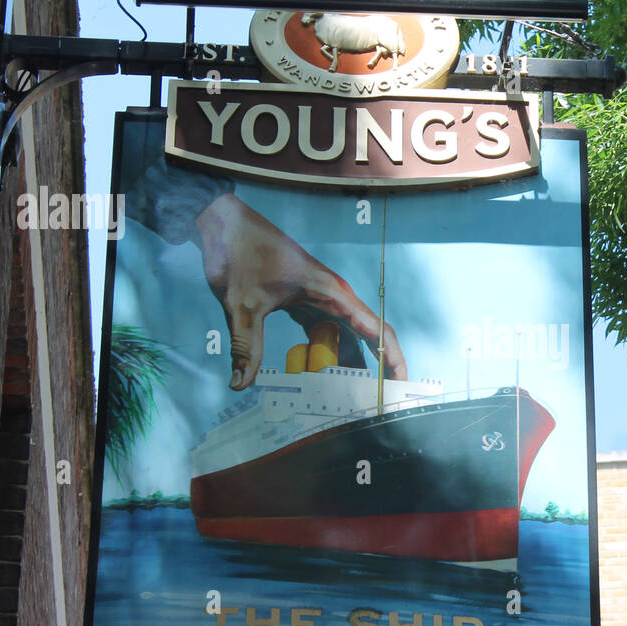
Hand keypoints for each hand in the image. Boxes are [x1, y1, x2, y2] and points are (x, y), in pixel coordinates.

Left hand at [193, 193, 406, 389]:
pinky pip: (322, 331)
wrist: (225, 224)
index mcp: (331, 292)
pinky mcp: (304, 299)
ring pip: (343, 336)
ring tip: (348, 396)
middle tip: (376, 401)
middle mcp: (333, 295)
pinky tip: (317, 375)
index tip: (401, 382)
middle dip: (374, 368)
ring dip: (346, 364)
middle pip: (365, 336)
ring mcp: (319, 297)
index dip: (392, 357)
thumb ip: (245, 346)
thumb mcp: (242, 304)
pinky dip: (323, 353)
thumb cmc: (240, 253)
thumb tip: (241, 384)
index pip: (375, 328)